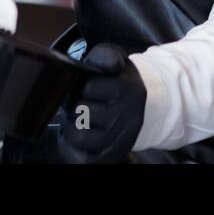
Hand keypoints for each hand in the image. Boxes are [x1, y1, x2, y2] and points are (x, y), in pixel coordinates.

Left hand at [56, 44, 146, 162]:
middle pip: (81, 112)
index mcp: (128, 90)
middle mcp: (128, 117)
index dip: (81, 86)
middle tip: (76, 103)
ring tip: (74, 119)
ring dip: (69, 126)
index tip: (85, 87)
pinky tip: (73, 135)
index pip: (87, 88)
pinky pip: (82, 158)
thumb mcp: (115, 60)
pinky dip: (70, 147)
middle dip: (72, 106)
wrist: (144, 104)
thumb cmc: (120, 80)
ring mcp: (121, 139)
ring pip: (79, 137)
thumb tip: (113, 65)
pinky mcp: (113, 155)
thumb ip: (106, 56)